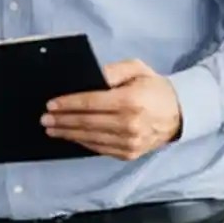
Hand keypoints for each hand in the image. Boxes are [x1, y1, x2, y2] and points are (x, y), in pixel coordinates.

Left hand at [40, 59, 182, 160]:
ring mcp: (130, 141)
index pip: (91, 103)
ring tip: (52, 129)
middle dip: (62, 120)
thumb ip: (113, 70)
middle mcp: (130, 124)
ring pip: (90, 138)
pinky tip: (71, 137)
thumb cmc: (154, 88)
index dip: (68, 104)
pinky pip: (100, 149)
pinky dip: (83, 143)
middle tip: (44, 119)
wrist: (179, 113)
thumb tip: (92, 76)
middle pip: (86, 122)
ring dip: (68, 134)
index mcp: (130, 101)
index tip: (51, 104)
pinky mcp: (129, 153)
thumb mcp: (137, 69)